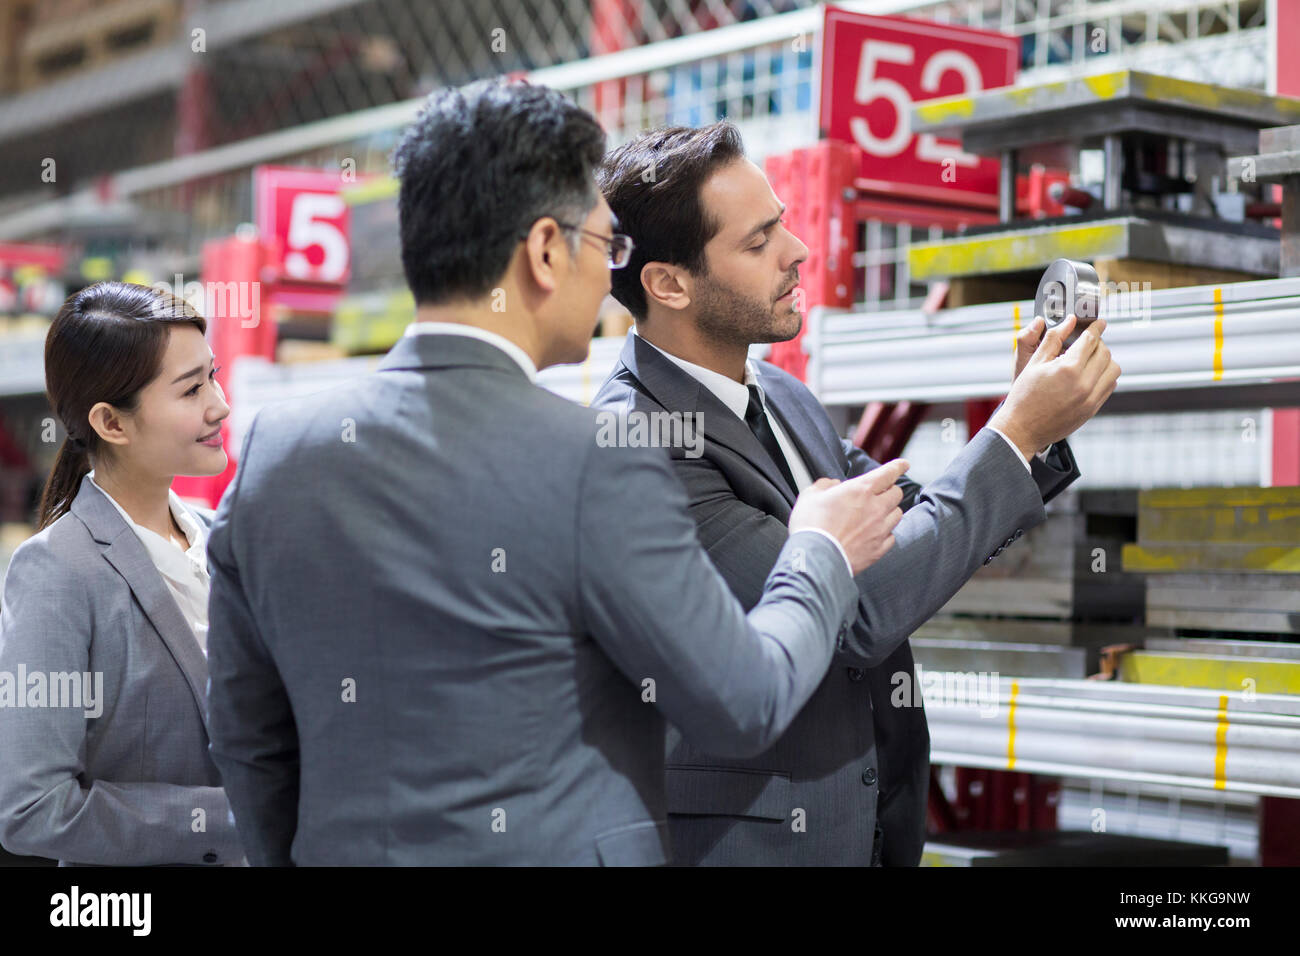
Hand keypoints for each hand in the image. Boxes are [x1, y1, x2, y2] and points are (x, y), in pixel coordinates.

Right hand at [788, 459, 909, 575]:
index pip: (889, 473)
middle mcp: (876, 508)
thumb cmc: (811, 525)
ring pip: (898, 515)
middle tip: (879, 494)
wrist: (816, 558)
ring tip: (876, 515)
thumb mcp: (810, 496)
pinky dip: (885, 533)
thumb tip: (833, 485)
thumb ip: (824, 485)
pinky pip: (891, 537)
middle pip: (897, 494)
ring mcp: (880, 529)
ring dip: (889, 512)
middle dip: (890, 491)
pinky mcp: (879, 549)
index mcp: (861, 489)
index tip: (904, 464)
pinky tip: (873, 534)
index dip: (898, 466)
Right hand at [990, 315, 1120, 458]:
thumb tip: (1068, 321)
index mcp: (1067, 369)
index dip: (1096, 328)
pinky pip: (1110, 386)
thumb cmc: (1023, 396)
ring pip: (1113, 369)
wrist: (1022, 429)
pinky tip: (1090, 375)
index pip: (1090, 340)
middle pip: (1105, 353)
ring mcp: (1090, 398)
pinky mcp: (1093, 409)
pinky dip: (1104, 376)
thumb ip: (1053, 339)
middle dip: (1098, 343)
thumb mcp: (1033, 363)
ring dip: (1105, 360)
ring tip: (1089, 360)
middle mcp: (1083, 383)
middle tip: (1087, 342)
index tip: (1099, 322)